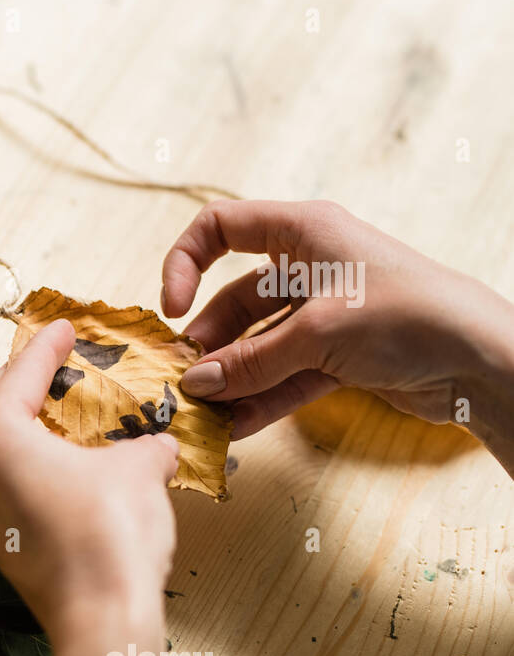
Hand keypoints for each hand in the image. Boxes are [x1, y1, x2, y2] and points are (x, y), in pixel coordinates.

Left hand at [0, 319, 179, 651]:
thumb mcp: (139, 468)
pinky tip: (54, 460)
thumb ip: (143, 444)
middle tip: (52, 363)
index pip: (20, 376)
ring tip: (52, 410)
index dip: (46, 348)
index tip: (63, 329)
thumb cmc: (112, 533)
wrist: (102, 618)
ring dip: (18, 425)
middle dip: (20, 382)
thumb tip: (157, 445)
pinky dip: (22, 462)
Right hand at [162, 199, 513, 443]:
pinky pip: (282, 376)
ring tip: (203, 414)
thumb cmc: (409, 314)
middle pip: (234, 300)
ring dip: (231, 379)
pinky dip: (260, 399)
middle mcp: (307, 266)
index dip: (184, 263)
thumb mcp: (318, 333)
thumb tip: (197, 382)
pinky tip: (235, 429)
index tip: (171, 308)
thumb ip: (252, 360)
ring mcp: (321, 314)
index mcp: (302, 231)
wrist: (483, 360)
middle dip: (208, 342)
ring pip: (257, 345)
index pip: (220, 227)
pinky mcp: (336, 355)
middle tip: (183, 381)